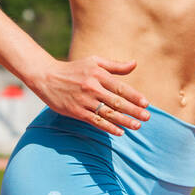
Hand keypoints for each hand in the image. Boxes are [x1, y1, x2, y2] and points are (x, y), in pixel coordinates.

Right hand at [30, 55, 150, 135]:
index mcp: (98, 75)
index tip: (146, 104)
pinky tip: (119, 132)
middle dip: (134, 111)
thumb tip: (135, 64)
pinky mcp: (76, 111)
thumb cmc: (74, 69)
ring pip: (108, 113)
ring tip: (137, 126)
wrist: (47, 77)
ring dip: (124, 121)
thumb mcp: (94, 61)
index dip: (135, 96)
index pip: (121, 87)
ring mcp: (84, 101)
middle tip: (147, 117)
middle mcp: (92, 88)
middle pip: (117, 102)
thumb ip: (115, 65)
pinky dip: (108, 127)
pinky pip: (95, 121)